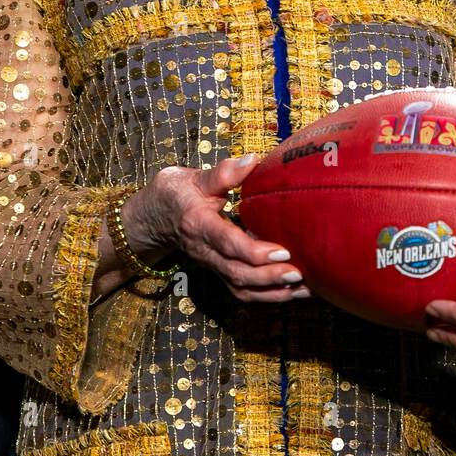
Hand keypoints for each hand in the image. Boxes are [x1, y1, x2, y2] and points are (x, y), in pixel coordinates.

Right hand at [124, 153, 309, 303]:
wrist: (152, 218)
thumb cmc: (176, 193)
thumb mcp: (194, 177)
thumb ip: (223, 173)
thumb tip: (253, 160)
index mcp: (198, 225)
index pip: (227, 243)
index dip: (254, 251)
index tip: (283, 250)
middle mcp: (205, 251)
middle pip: (237, 272)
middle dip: (269, 276)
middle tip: (300, 271)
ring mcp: (212, 265)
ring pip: (241, 288)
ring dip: (272, 292)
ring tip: (304, 288)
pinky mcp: (219, 271)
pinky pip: (242, 291)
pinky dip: (267, 295)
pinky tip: (292, 291)